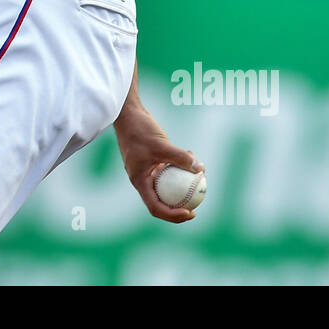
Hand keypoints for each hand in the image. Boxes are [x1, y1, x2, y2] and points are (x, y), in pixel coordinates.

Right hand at [114, 106, 204, 222]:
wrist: (128, 114)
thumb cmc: (139, 130)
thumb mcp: (161, 144)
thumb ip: (180, 157)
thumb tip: (201, 169)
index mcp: (140, 181)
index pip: (156, 207)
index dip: (173, 215)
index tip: (189, 213)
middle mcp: (143, 179)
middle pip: (162, 201)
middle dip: (179, 207)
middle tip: (195, 208)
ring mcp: (148, 170)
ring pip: (167, 185)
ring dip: (182, 184)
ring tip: (199, 180)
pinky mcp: (153, 160)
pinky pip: (169, 170)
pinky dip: (180, 167)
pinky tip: (192, 157)